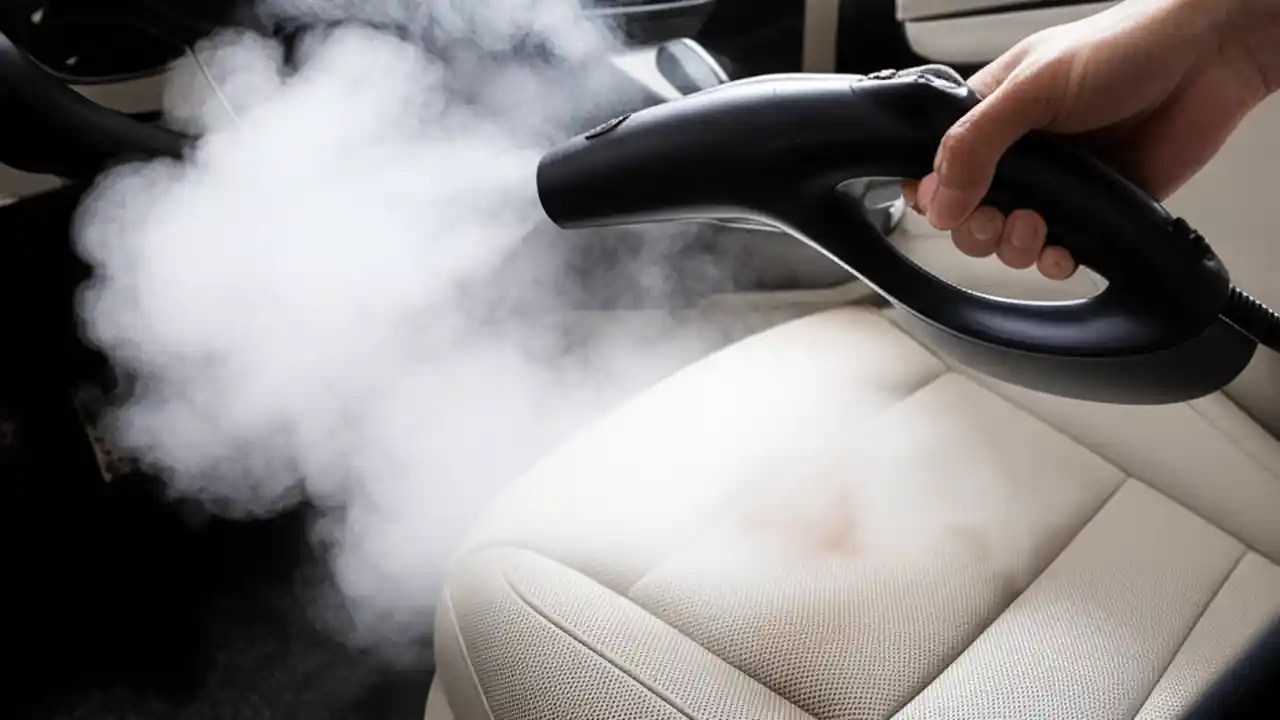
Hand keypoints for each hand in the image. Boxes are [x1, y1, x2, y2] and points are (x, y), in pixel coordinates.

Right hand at [904, 0, 1279, 278]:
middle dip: (974, 228)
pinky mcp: (1093, 211)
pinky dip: (1053, 262)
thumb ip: (977, 142)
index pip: (935, 166)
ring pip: (1007, 240)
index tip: (941, 204)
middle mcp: (1019, 155)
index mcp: (989, 115)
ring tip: (1035, 226)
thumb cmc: (1123, 48)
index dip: (931, 193)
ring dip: (1013, 247)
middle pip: (966, 214)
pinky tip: (1062, 251)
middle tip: (995, 218)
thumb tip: (938, 200)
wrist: (1206, 62)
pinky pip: (1058, 253)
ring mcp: (1055, 186)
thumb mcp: (1033, 86)